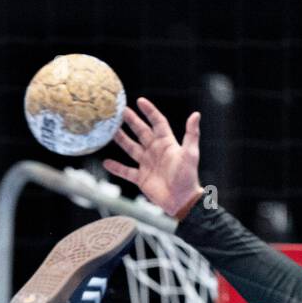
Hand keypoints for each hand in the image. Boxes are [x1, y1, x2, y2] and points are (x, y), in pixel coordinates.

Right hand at [102, 96, 203, 218]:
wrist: (182, 201)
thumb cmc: (188, 177)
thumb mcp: (190, 154)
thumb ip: (191, 134)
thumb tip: (196, 114)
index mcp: (167, 143)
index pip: (157, 122)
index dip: (149, 111)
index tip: (140, 101)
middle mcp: (155, 151)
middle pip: (141, 132)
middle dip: (131, 121)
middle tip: (119, 111)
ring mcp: (147, 164)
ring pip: (131, 148)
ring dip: (121, 139)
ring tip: (110, 131)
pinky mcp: (141, 178)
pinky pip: (126, 171)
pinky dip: (117, 168)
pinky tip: (106, 162)